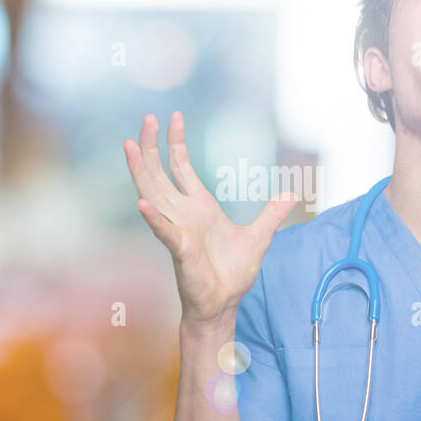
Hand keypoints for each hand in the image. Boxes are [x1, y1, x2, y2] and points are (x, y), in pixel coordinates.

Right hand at [124, 111, 296, 322]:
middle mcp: (182, 214)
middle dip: (151, 146)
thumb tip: (291, 194)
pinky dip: (154, 218)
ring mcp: (177, 230)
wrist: (224, 303)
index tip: (172, 117)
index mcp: (199, 206)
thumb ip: (271, 215)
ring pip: (153, 194)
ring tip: (130, 146)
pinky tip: (143, 203)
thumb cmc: (232, 273)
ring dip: (141, 171)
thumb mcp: (258, 238)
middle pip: (159, 173)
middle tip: (146, 119)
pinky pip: (164, 231)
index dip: (175, 143)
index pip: (180, 167)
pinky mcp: (180, 251)